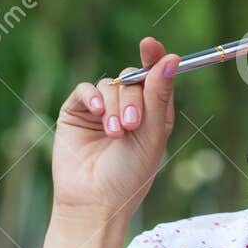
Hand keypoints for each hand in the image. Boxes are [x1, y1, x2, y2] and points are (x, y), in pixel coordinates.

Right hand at [52, 36, 179, 225]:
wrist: (95, 202)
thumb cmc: (129, 176)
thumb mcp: (151, 135)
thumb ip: (158, 95)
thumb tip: (171, 58)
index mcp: (152, 114)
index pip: (155, 77)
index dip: (154, 58)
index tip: (150, 45)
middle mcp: (127, 109)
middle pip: (132, 79)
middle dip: (133, 98)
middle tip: (132, 125)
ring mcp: (100, 111)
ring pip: (109, 85)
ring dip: (114, 106)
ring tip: (115, 133)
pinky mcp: (76, 114)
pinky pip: (85, 91)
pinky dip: (92, 98)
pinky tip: (98, 114)